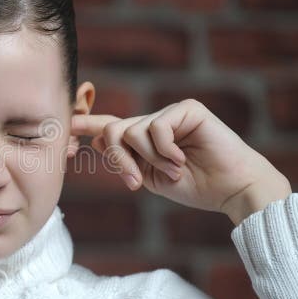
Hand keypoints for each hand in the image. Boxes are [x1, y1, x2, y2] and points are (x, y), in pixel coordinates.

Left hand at [70, 99, 291, 224]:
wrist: (232, 189)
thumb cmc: (196, 186)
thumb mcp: (150, 177)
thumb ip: (126, 158)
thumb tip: (98, 138)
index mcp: (144, 140)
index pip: (111, 127)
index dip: (87, 123)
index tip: (66, 121)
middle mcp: (154, 123)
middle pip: (113, 130)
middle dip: (117, 159)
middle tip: (133, 182)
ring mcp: (171, 113)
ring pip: (132, 131)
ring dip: (148, 160)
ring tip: (174, 170)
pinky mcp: (187, 109)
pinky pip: (155, 128)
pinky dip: (164, 151)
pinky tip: (182, 160)